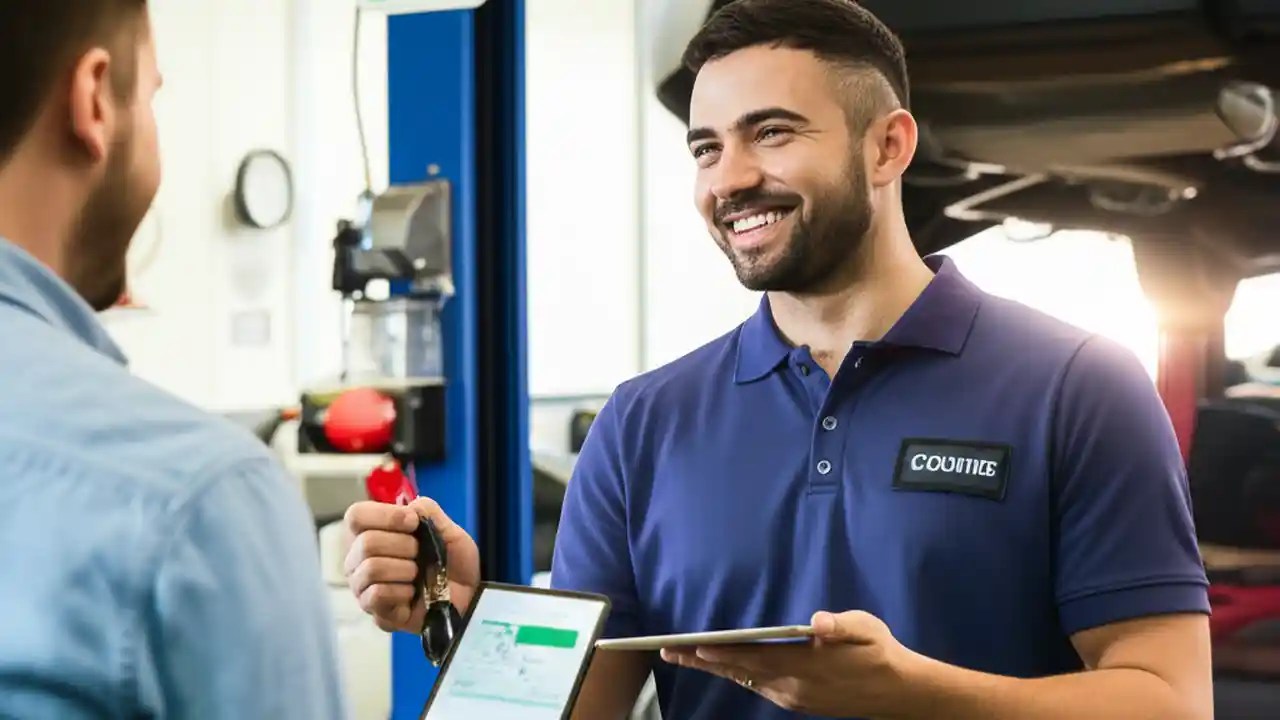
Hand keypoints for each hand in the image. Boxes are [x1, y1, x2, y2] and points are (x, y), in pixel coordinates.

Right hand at [343, 497, 480, 633]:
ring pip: (371, 568)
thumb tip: (408, 507)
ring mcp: (363, 586)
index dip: (385, 515)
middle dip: (403, 545)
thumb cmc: (452, 561)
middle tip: (419, 553)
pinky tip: (413, 594)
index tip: (412, 522)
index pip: (356, 515)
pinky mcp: (374, 611)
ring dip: (404, 569)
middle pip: (366, 543)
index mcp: (372, 532)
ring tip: (418, 574)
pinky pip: (377, 595)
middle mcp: (359, 558)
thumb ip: (428, 511)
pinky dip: (402, 592)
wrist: (468, 595)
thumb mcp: (448, 529)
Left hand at [660, 610, 918, 717]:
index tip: (695, 646)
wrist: (899, 692)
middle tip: (668, 652)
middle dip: (703, 661)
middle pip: (740, 673)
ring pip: (745, 682)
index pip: (755, 659)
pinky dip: (735, 676)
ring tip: (685, 656)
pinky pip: (757, 687)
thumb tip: (819, 623)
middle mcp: (792, 687)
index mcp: (805, 667)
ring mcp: (793, 698)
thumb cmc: (879, 652)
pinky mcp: (796, 702)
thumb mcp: (866, 629)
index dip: (724, 653)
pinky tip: (724, 666)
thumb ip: (842, 625)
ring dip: (715, 668)